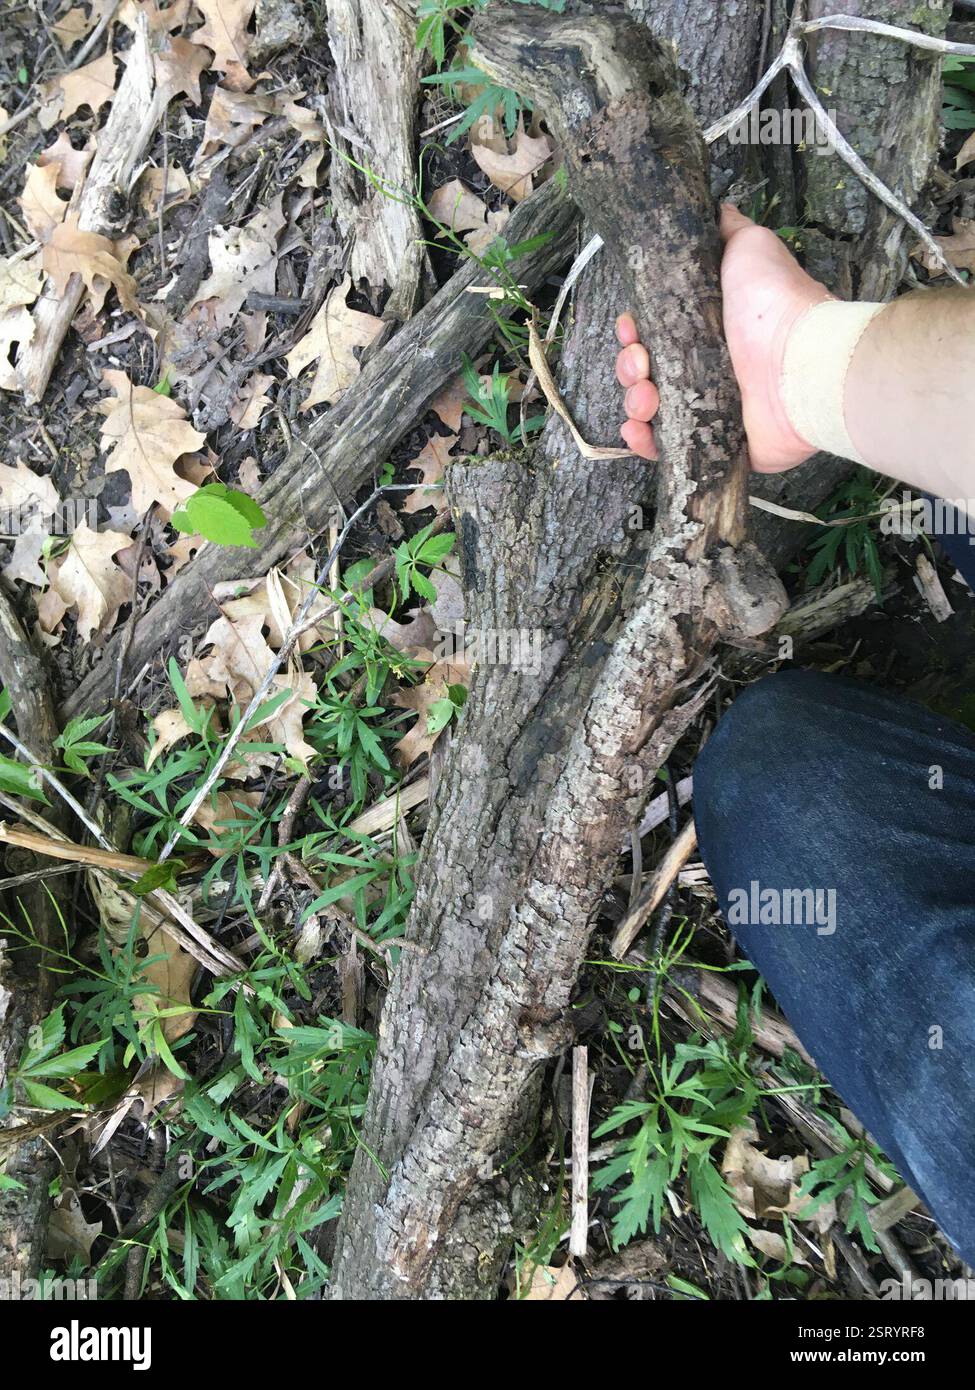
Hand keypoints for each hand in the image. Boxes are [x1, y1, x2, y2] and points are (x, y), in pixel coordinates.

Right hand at [616, 205, 832, 471]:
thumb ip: (728, 230)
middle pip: (645, 372)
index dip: (634, 332)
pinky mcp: (713, 445)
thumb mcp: (751, 247)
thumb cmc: (775, 304)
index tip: (632, 329)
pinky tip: (639, 430)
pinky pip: (667, 449)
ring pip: (649, 410)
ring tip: (645, 398)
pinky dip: (644, 442)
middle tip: (640, 364)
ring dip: (634, 402)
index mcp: (707, 330)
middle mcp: (705, 369)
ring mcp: (707, 410)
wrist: (802, 362)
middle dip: (629, 367)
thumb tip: (715, 208)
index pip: (654, 333)